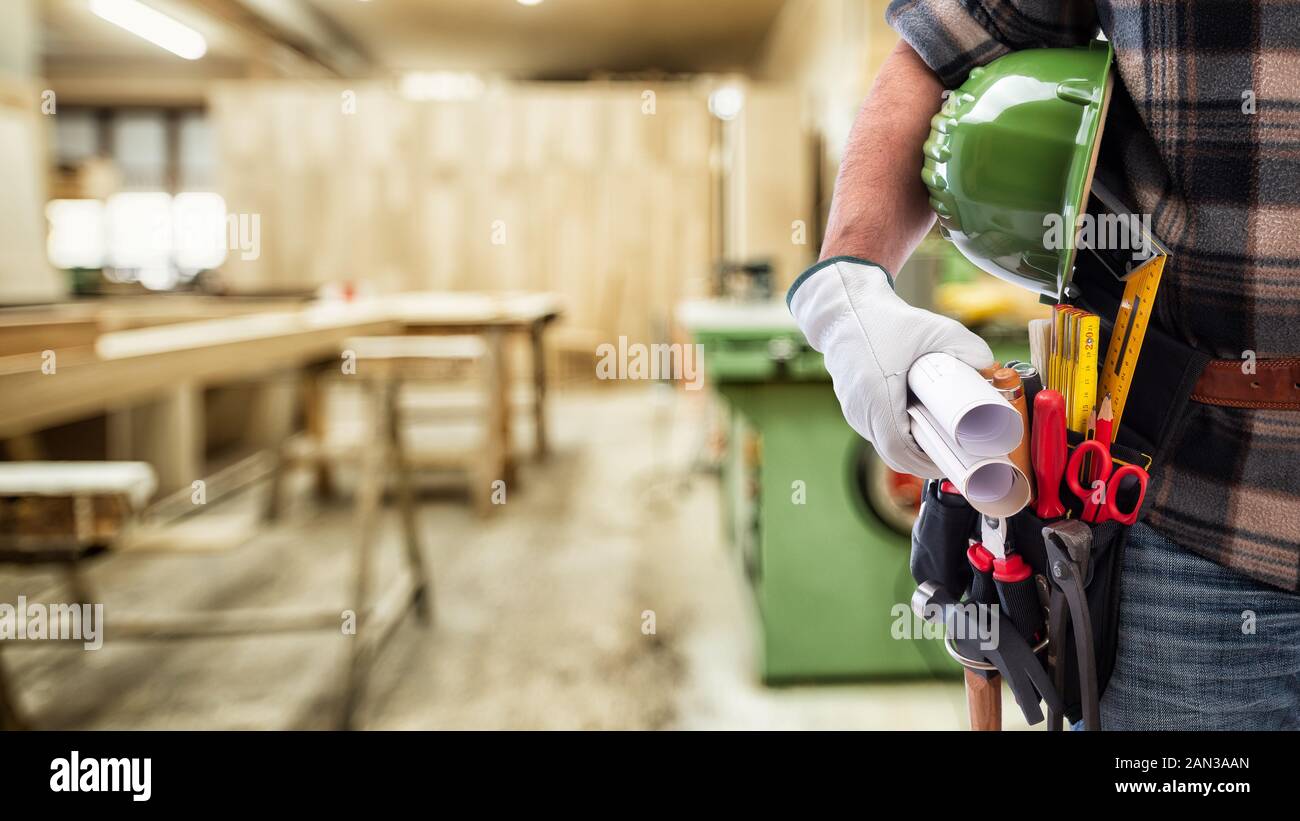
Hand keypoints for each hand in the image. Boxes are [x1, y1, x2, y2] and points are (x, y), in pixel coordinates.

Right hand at [788, 257, 993, 477]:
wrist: (844, 311)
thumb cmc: (881, 320)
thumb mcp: (931, 329)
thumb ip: (966, 346)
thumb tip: (989, 367)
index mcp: (876, 396)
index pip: (899, 450)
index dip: (926, 463)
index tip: (950, 461)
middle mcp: (860, 409)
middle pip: (893, 454)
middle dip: (925, 459)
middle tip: (953, 455)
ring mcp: (853, 411)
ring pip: (884, 445)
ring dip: (911, 448)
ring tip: (940, 441)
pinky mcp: (853, 407)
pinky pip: (877, 433)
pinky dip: (898, 436)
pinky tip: (919, 427)